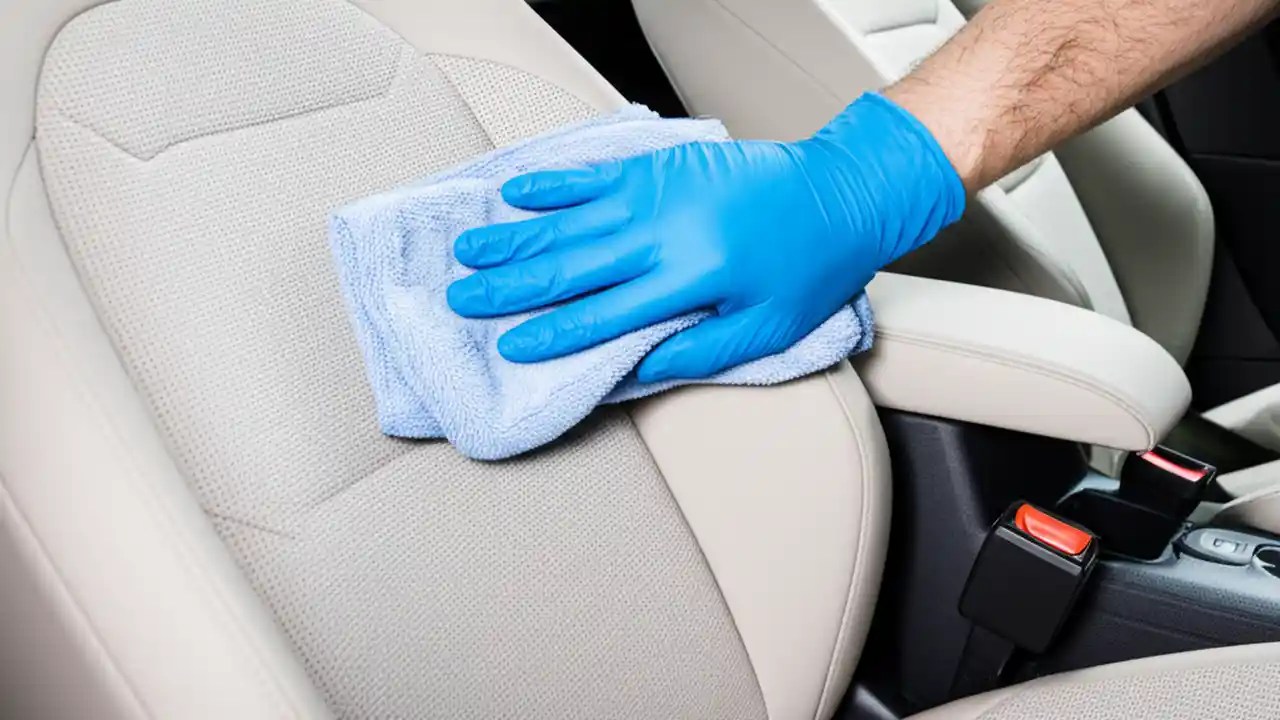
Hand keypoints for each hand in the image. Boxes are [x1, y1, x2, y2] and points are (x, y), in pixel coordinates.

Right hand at [447, 93, 964, 381]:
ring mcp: (657, 194)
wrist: (840, 192)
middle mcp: (661, 235)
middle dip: (511, 287)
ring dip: (516, 238)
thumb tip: (634, 368)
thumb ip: (698, 352)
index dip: (551, 333)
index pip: (601, 316)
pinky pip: (595, 176)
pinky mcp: (660, 166)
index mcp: (687, 281)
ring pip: (570, 221)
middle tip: (461, 298)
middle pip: (570, 267)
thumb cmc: (808, 269)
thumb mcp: (766, 329)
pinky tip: (516, 194)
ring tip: (469, 250)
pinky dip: (554, 185)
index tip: (508, 344)